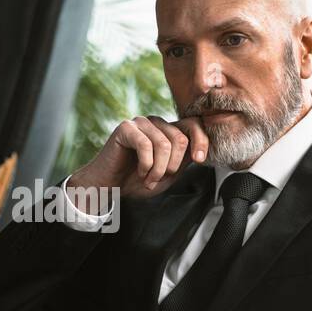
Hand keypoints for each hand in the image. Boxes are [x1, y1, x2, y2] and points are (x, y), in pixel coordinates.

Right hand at [68, 115, 210, 203]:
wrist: (109, 187)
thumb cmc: (137, 181)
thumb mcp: (169, 173)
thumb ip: (184, 159)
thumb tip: (202, 150)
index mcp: (168, 130)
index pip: (193, 124)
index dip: (201, 141)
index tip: (199, 159)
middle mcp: (155, 123)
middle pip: (180, 138)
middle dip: (173, 165)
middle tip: (159, 179)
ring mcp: (140, 123)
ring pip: (164, 144)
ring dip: (158, 170)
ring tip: (148, 180)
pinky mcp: (126, 128)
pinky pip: (146, 145)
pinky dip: (145, 165)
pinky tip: (139, 172)